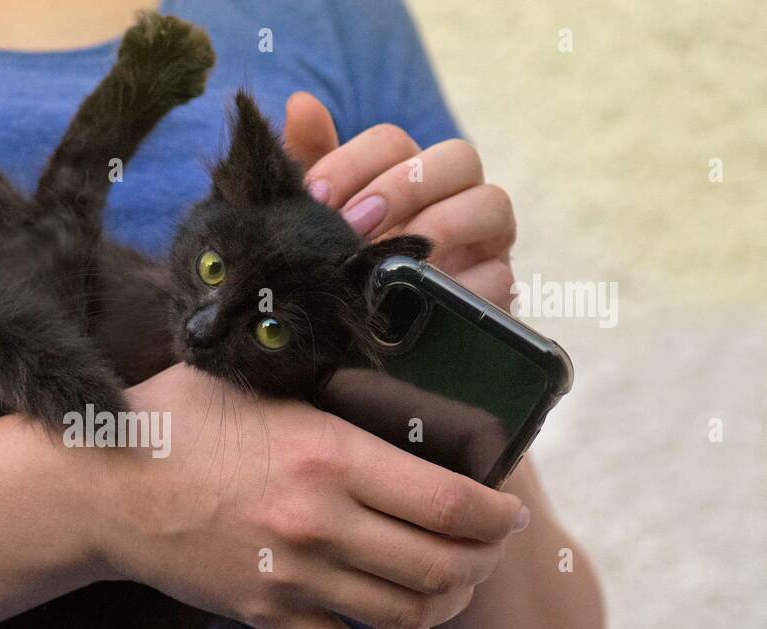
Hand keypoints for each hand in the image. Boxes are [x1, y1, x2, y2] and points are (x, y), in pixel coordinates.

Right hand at [90, 364, 527, 628]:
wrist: (101, 486)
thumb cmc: (178, 420)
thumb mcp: (259, 385)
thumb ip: (331, 395)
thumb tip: (403, 396)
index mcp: (326, 455)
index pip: (450, 503)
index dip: (498, 516)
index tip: (510, 512)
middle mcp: (317, 522)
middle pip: (442, 567)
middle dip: (483, 562)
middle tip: (488, 547)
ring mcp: (291, 577)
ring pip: (407, 614)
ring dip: (447, 605)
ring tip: (454, 583)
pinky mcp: (265, 613)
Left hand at [284, 91, 516, 308]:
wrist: (368, 352)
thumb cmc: (342, 274)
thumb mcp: (318, 223)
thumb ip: (309, 166)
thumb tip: (301, 105)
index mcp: (408, 173)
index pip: (393, 141)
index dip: (354, 162)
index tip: (316, 196)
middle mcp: (455, 197)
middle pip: (457, 157)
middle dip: (401, 187)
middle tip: (353, 224)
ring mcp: (486, 242)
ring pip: (492, 202)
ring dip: (440, 225)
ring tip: (391, 256)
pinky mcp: (499, 291)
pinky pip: (499, 274)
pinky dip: (462, 282)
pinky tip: (419, 295)